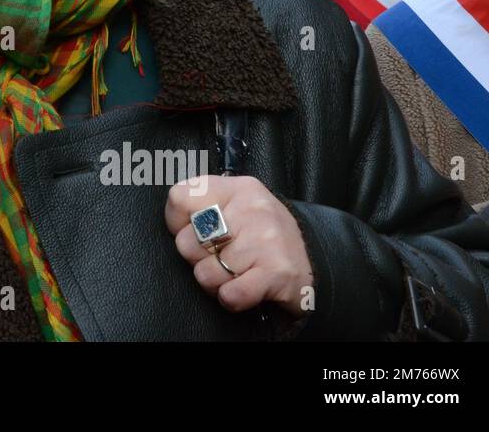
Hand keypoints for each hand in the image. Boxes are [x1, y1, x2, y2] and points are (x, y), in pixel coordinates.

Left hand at [165, 175, 313, 318]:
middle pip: (186, 242)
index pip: (179, 197)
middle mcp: (252, 209)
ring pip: (205, 273)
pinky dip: (232, 298)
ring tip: (234, 273)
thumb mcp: (236, 205)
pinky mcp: (277, 272)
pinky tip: (244, 288)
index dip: (177, 223)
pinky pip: (231, 294)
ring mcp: (266, 240)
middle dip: (196, 259)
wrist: (313, 260)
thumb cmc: (262, 235)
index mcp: (236, 188)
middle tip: (219, 258)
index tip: (193, 232)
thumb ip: (203, 206)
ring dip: (215, 282)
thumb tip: (175, 223)